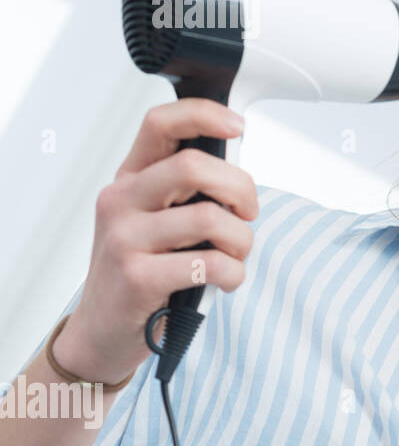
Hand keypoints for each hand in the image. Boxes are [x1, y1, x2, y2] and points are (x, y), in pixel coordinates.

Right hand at [58, 99, 258, 384]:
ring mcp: (124, 239)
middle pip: (193, 166)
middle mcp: (120, 201)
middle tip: (247, 213)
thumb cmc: (144, 269)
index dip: (204, 115)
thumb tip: (239, 174)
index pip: (159, 124)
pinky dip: (233, 274)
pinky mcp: (137, 277)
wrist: (103, 331)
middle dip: (241, 188)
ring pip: (209, 219)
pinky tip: (225, 281)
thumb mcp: (157, 220)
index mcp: (130, 178)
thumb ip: (189, 192)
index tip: (238, 126)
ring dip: (241, 241)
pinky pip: (209, 264)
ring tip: (235, 256)